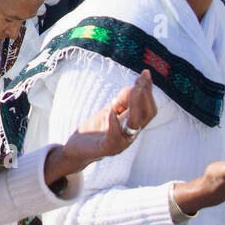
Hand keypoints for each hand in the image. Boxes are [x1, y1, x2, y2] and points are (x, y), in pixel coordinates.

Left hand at [44, 69, 156, 184]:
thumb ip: (122, 101)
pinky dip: (114, 123)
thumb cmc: (95, 130)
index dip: (148, 91)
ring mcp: (120, 143)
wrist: (76, 150)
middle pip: (147, 115)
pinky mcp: (106, 149)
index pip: (148, 108)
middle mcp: (131, 134)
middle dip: (145, 95)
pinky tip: (112, 110)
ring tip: (134, 89)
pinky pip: (114, 137)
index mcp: (133, 125)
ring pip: (135, 124)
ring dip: (135, 104)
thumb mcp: (109, 111)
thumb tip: (135, 86)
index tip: (145, 74)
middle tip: (140, 81)